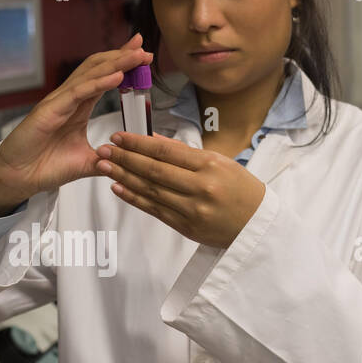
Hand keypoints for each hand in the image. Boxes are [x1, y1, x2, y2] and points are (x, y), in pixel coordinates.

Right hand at [0, 33, 151, 209]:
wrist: (19, 178)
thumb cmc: (44, 166)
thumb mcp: (85, 163)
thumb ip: (105, 158)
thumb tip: (125, 160)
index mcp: (78, 107)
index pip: (104, 78)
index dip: (123, 65)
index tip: (143, 56)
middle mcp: (69, 99)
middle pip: (98, 68)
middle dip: (122, 56)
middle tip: (143, 47)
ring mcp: (59, 102)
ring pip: (90, 74)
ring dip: (115, 63)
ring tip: (136, 54)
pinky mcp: (50, 110)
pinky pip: (78, 92)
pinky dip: (99, 82)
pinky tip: (117, 75)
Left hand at [96, 131, 266, 247]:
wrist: (258, 225)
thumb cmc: (241, 189)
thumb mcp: (220, 162)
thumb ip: (184, 153)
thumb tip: (152, 140)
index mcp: (210, 165)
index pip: (166, 150)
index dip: (139, 143)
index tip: (119, 136)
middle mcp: (200, 187)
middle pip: (154, 170)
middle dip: (125, 157)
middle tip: (104, 149)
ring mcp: (192, 209)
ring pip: (151, 190)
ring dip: (124, 176)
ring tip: (104, 166)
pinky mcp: (186, 226)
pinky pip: (154, 210)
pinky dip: (134, 198)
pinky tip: (118, 187)